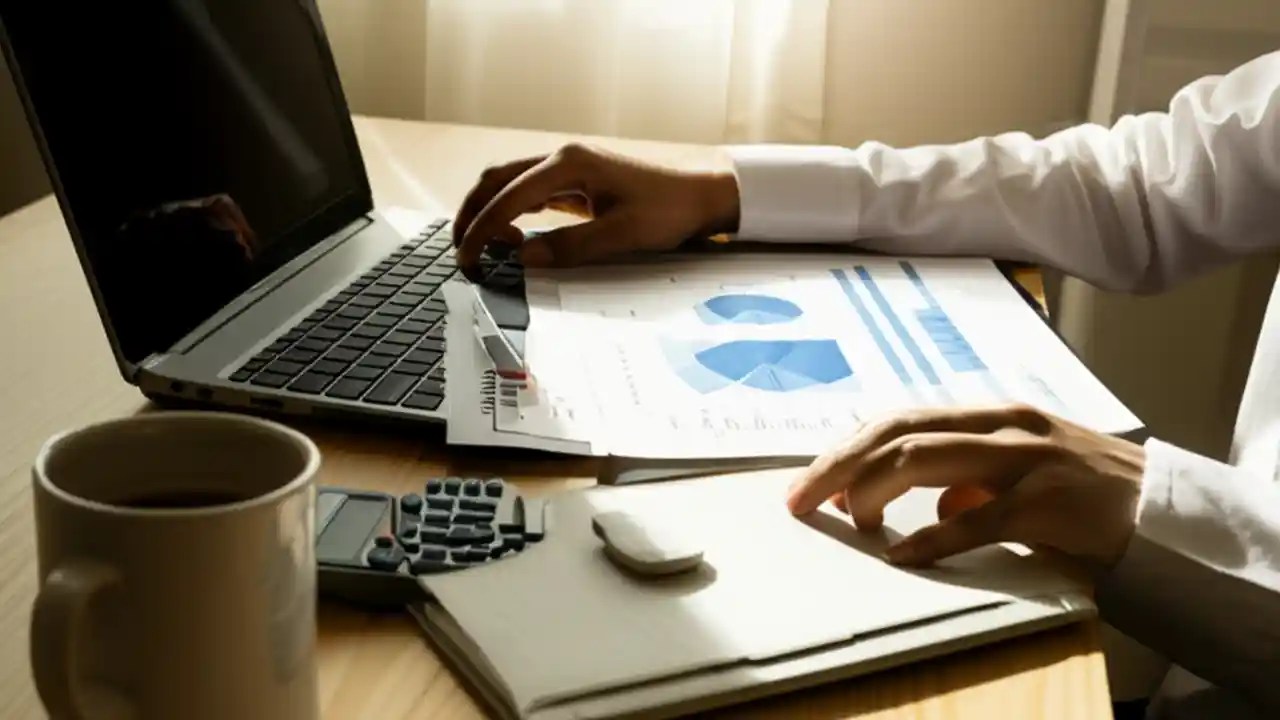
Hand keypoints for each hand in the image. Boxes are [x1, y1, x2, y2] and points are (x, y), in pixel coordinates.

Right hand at [452, 144, 739, 277]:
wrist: (700, 196)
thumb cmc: (668, 210)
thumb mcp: (621, 235)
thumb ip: (570, 247)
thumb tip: (523, 259)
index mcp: (570, 164)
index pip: (509, 197)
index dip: (482, 229)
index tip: (467, 258)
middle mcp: (563, 158)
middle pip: (497, 179)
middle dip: (472, 214)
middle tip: (460, 252)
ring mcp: (568, 167)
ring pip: (509, 184)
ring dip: (488, 212)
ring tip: (479, 249)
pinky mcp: (575, 181)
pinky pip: (530, 193)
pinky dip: (511, 214)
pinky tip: (509, 238)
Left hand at [786, 404, 1145, 571]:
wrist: (1166, 511)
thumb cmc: (1088, 494)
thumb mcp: (1020, 474)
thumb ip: (971, 482)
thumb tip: (928, 507)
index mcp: (990, 416)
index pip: (900, 418)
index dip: (849, 446)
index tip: (810, 478)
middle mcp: (1002, 425)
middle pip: (898, 431)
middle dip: (841, 463)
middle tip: (800, 498)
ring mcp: (1026, 458)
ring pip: (925, 458)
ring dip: (873, 491)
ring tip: (848, 521)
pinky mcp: (1048, 500)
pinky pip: (976, 517)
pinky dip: (932, 538)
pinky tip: (904, 555)